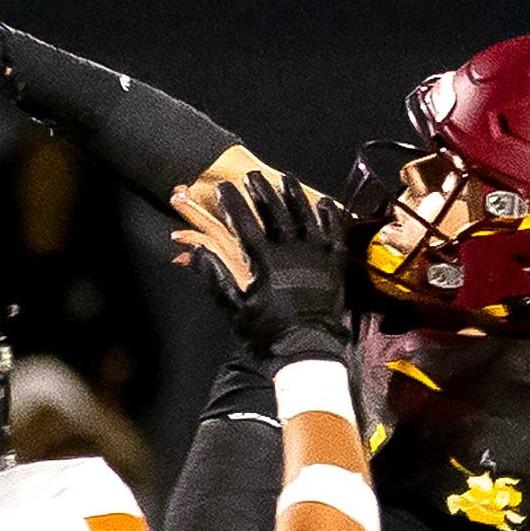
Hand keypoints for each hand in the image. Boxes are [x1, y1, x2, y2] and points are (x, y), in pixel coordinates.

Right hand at [181, 170, 350, 367]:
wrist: (309, 354)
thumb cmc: (268, 337)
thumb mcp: (234, 310)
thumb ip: (215, 278)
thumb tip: (194, 252)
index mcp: (265, 262)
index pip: (244, 222)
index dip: (233, 203)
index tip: (224, 188)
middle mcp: (292, 252)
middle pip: (275, 211)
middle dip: (261, 191)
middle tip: (251, 176)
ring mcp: (317, 256)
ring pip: (305, 215)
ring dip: (293, 194)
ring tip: (284, 178)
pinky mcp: (335, 265)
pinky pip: (333, 232)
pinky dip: (327, 215)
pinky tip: (322, 202)